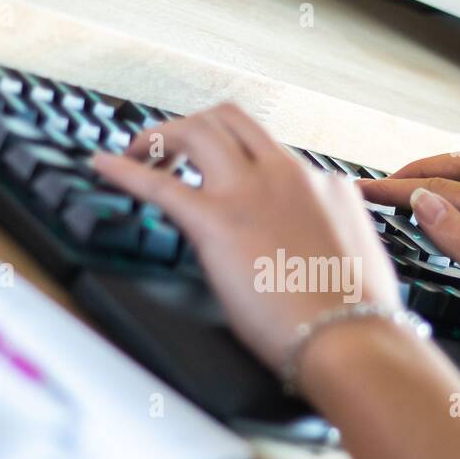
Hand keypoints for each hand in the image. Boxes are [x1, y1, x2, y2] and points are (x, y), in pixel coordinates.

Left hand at [93, 105, 399, 372]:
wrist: (350, 338)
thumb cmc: (356, 318)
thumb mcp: (352, 260)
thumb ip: (324, 241)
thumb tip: (307, 253)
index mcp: (325, 186)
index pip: (272, 154)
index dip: (239, 162)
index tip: (221, 178)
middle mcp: (288, 174)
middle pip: (230, 120)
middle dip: (195, 128)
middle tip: (173, 154)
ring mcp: (252, 191)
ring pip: (197, 129)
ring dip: (163, 138)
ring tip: (142, 157)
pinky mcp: (217, 220)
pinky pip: (158, 184)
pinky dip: (125, 169)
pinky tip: (103, 165)